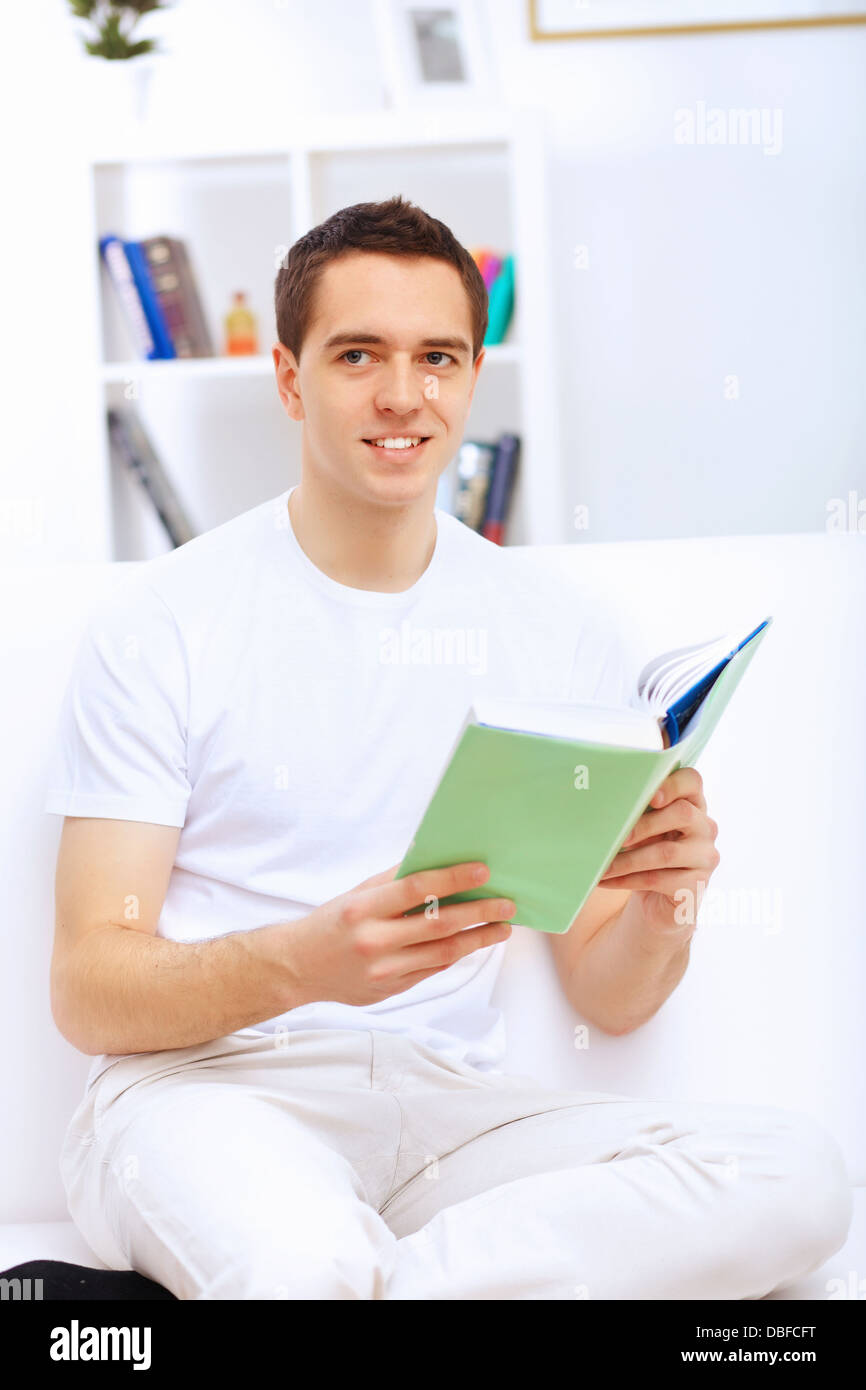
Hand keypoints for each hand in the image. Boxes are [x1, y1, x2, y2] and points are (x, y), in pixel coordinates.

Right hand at [283, 861, 514, 1006]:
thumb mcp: (357, 893)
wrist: (299, 967)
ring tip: (502, 927)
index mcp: (363, 909)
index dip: (453, 879)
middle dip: (479, 913)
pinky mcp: (391, 990)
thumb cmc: (333, 922)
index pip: (417, 889)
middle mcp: (374, 941)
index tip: (483, 871)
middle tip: (507, 904)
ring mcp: (384, 971)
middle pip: (439, 925)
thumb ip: (394, 881)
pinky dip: (456, 954)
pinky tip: (473, 942)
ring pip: (443, 953)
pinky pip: (433, 969)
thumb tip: (438, 860)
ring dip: (478, 939)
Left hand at [597, 768, 719, 936]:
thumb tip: (602, 805)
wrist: (658, 902)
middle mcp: (706, 827)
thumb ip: (636, 813)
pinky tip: (606, 880)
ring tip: (601, 865)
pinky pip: (658, 880)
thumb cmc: (648, 856)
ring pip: (667, 852)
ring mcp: (705, 857)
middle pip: (682, 813)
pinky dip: (627, 880)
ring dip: (627, 860)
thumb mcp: (644, 830)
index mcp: (693, 804)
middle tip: (615, 836)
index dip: (673, 784)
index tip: (651, 796)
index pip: (692, 781)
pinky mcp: (696, 886)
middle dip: (644, 824)